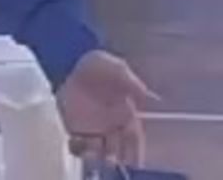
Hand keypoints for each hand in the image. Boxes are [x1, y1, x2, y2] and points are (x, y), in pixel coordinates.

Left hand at [56, 50, 159, 168]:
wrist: (71, 61)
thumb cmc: (98, 65)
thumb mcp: (118, 69)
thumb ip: (132, 84)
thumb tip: (151, 96)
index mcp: (125, 114)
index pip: (134, 138)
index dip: (136, 151)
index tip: (135, 162)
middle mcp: (110, 125)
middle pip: (117, 150)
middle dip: (115, 157)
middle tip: (111, 160)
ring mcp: (92, 128)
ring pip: (98, 151)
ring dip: (96, 155)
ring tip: (93, 153)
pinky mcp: (74, 128)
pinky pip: (77, 145)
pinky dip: (77, 148)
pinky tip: (76, 142)